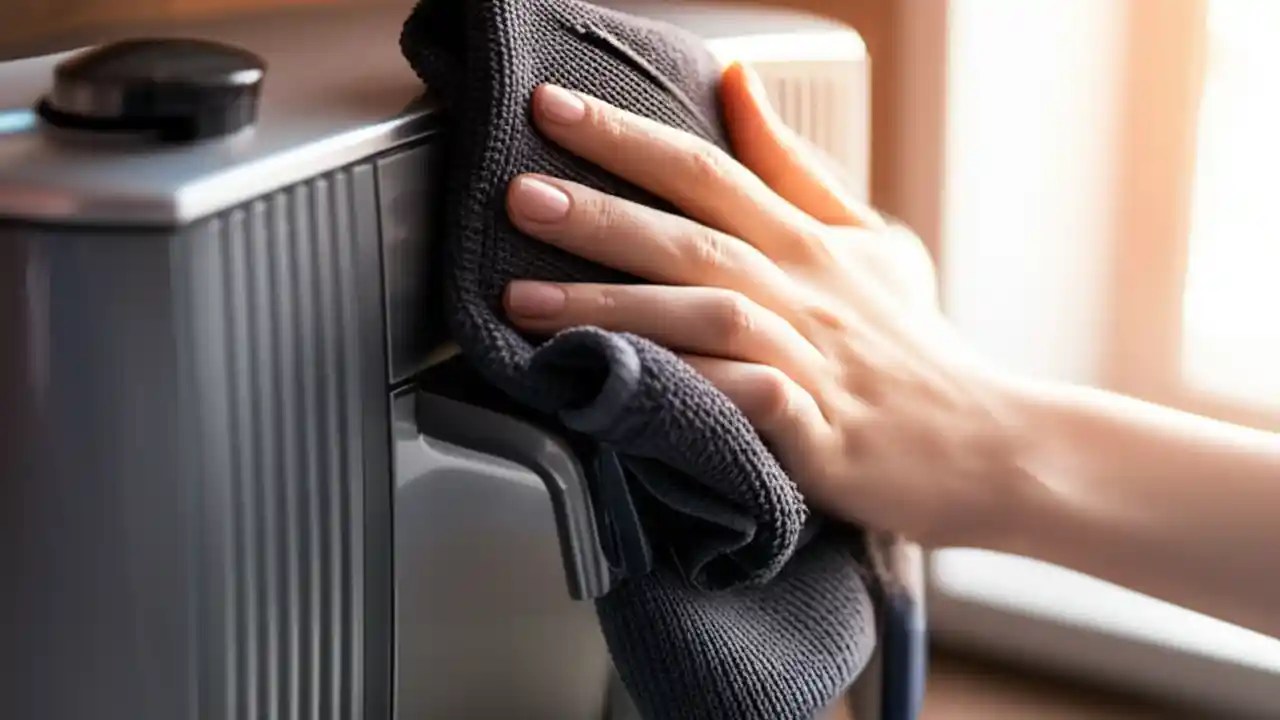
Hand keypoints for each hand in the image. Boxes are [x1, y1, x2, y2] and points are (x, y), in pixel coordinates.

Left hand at [502, 63, 1029, 546]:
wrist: (986, 445)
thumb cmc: (913, 347)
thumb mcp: (869, 240)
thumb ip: (793, 166)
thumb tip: (736, 80)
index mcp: (807, 240)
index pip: (707, 169)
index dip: (626, 136)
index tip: (550, 106)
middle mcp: (803, 290)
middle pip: (692, 238)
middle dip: (599, 214)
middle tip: (517, 195)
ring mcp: (810, 360)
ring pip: (705, 316)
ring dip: (614, 305)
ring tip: (525, 300)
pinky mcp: (814, 431)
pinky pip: (742, 399)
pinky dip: (685, 386)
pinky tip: (620, 383)